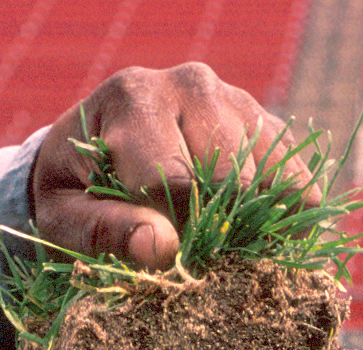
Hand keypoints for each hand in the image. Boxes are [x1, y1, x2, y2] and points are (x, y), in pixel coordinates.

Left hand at [30, 63, 309, 270]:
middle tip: (185, 244)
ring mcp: (237, 100)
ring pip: (274, 178)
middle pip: (232, 178)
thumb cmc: (76, 187)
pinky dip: (284, 216)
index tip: (152, 247)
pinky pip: (298, 180)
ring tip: (218, 238)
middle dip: (213, 227)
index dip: (170, 232)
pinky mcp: (267, 125)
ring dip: (253, 223)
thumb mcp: (64, 215)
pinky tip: (252, 230)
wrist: (96, 151)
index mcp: (135, 99)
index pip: (175, 180)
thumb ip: (105, 231)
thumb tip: (163, 249)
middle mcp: (192, 86)